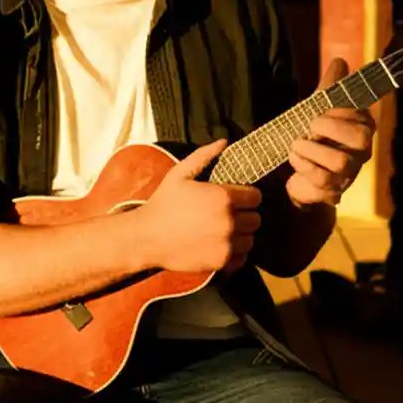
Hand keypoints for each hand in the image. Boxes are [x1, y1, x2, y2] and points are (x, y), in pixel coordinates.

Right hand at [135, 139, 261, 273]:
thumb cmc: (163, 203)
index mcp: (223, 197)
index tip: (235, 199)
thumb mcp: (180, 174)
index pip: (256, 197)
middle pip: (256, 219)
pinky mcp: (221, 262)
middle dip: (245, 215)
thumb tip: (224, 141)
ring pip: (251, 238)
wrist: (146, 237)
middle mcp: (229, 221)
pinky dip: (235, 253)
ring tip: (223, 231)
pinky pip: (243, 257)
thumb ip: (204, 156)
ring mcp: (227, 243)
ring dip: (241, 234)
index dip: (246, 196)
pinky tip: (219, 245)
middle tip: (228, 215)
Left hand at [287, 58, 374, 206]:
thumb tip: (340, 61)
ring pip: (339, 161)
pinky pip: (322, 179)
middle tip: (311, 126)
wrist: (301, 174)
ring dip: (311, 150)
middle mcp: (361, 151)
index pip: (360, 116)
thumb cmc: (316, 138)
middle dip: (330, 128)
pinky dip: (303, 166)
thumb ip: (330, 87)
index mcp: (362, 127)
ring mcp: (349, 173)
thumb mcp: (319, 108)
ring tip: (297, 145)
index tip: (318, 111)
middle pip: (360, 137)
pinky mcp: (334, 192)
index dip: (337, 111)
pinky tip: (295, 159)